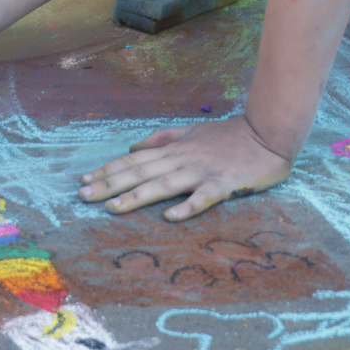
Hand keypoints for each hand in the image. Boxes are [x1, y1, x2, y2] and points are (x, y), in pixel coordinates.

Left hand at [79, 116, 293, 221]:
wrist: (267, 133)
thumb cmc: (230, 135)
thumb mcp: (192, 131)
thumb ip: (162, 138)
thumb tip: (133, 147)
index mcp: (174, 149)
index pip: (134, 160)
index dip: (108, 170)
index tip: (83, 180)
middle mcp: (182, 159)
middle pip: (140, 172)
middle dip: (109, 184)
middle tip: (83, 196)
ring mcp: (202, 172)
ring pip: (163, 185)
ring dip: (137, 196)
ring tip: (112, 208)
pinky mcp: (223, 184)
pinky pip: (203, 197)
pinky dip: (186, 207)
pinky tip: (170, 218)